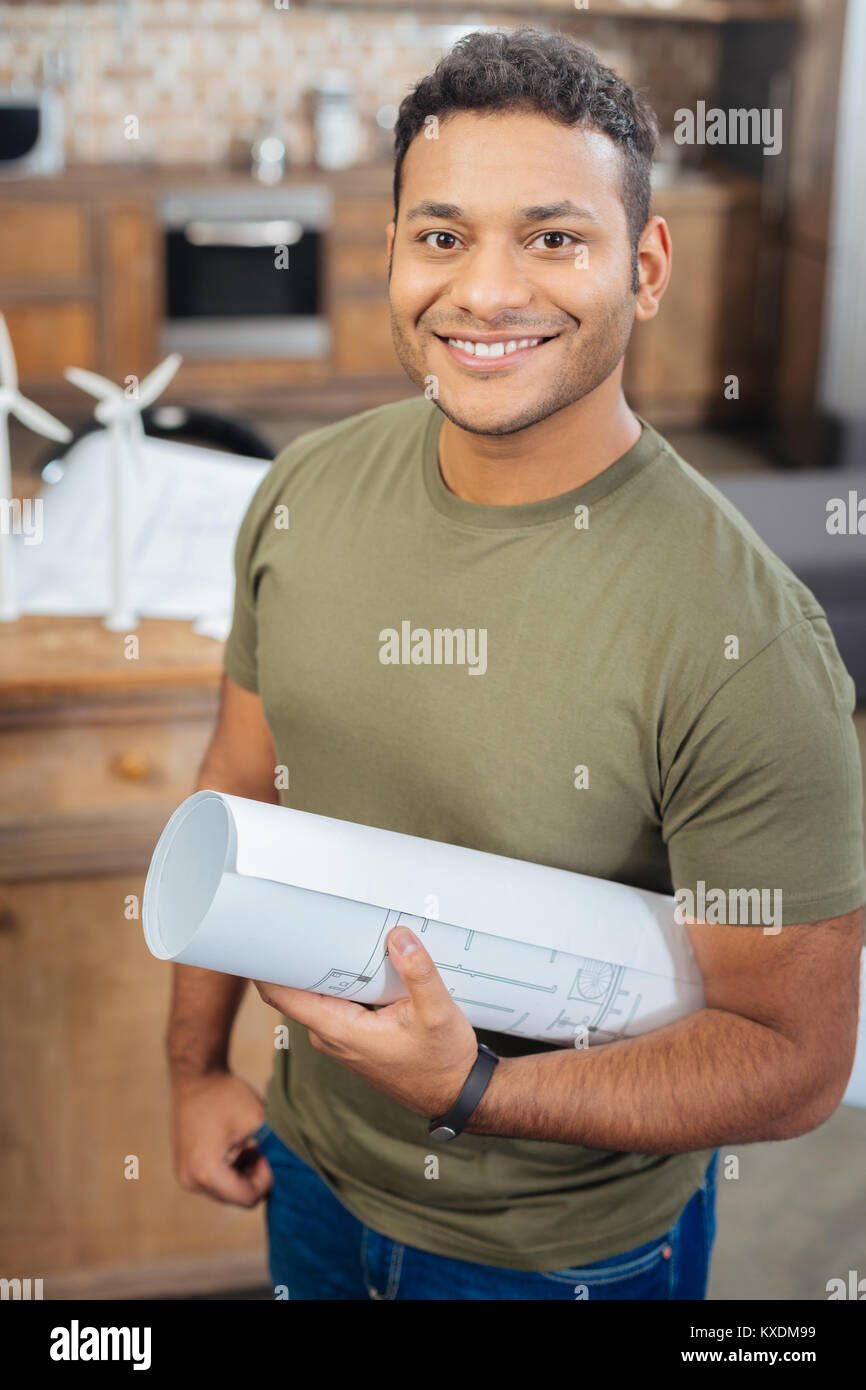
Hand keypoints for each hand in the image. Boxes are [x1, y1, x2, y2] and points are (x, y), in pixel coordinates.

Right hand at [171, 1070, 272, 1207]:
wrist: (197, 1077)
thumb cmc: (226, 1096)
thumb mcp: (258, 1121)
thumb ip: (274, 1150)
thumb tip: (290, 1173)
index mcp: (208, 1172)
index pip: (248, 1198)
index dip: (265, 1178)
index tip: (266, 1152)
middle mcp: (191, 1181)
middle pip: (236, 1198)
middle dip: (253, 1176)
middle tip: (260, 1148)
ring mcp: (185, 1177)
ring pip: (227, 1192)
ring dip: (243, 1174)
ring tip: (250, 1147)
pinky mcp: (185, 1170)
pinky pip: (215, 1184)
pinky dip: (230, 1172)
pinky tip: (238, 1149)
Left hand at [254, 926, 477, 1116]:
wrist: (454, 1092)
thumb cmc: (443, 1060)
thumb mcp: (437, 1012)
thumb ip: (418, 972)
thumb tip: (398, 936)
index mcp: (339, 1030)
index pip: (281, 995)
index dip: (267, 964)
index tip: (269, 933)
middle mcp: (330, 1036)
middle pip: (296, 988)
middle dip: (299, 954)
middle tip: (310, 917)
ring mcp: (339, 1037)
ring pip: (316, 994)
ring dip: (323, 966)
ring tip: (335, 930)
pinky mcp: (351, 1036)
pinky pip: (331, 1001)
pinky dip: (338, 980)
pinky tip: (356, 960)